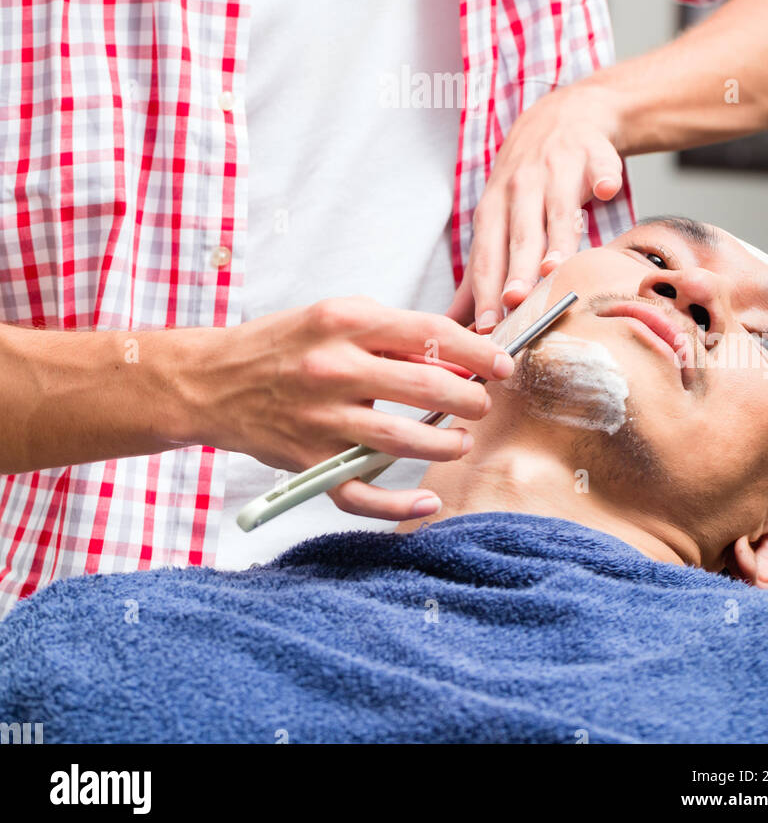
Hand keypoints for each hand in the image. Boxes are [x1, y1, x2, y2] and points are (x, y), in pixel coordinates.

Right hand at [174, 297, 513, 521]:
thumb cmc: (281, 345)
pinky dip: (399, 506)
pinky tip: (428, 502)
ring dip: (445, 444)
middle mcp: (333, 368)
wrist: (210, 382)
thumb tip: (457, 358)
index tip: (501, 363)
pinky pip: (361, 493)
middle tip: (482, 404)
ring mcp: (321, 420)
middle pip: (425, 387)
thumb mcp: (334, 317)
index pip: (430, 334)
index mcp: (344, 322)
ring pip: (402, 440)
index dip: (476, 351)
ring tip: (460, 440)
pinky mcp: (309, 463)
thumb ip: (391, 335)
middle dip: (469, 399)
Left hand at [446, 82, 622, 329]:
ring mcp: (557, 169)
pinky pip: (600, 166)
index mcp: (494, 209)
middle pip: (520, 236)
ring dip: (557, 238)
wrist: (561, 118)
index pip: (487, 255)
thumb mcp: (495, 220)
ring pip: (558, 209)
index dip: (486, 290)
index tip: (487, 325)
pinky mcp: (593, 154)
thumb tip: (456, 325)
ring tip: (555, 267)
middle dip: (517, 270)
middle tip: (515, 301)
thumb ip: (482, 272)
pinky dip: (604, 177)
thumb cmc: (525, 182)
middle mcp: (521, 188)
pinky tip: (607, 190)